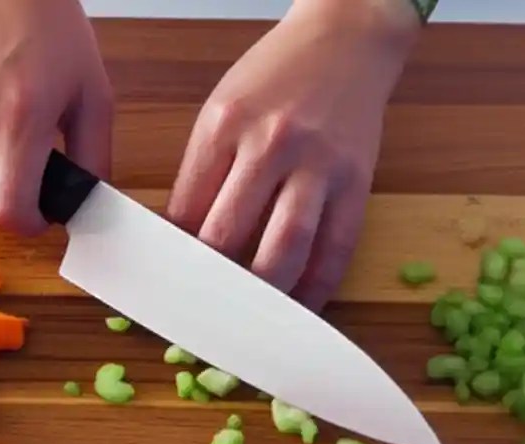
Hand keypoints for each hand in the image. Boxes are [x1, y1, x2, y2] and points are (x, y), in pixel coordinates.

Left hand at [166, 0, 418, 310]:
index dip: (174, 258)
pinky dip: (319, 286)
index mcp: (224, 125)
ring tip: (249, 323)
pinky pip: (337, 246)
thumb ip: (201, 172)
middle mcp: (270, 144)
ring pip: (287, 246)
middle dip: (210, 285)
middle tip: (200, 319)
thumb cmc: (275, 76)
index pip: (187, 210)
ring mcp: (319, 164)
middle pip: (230, 234)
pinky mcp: (358, 180)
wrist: (346, 38)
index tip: (167, 291)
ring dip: (264, 294)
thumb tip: (181, 240)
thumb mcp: (222, 109)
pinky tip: (303, 308)